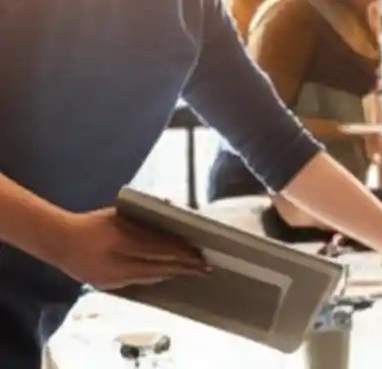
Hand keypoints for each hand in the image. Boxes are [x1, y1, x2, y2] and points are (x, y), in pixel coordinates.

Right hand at [50, 208, 208, 290]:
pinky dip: (153, 277)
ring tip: (189, 270)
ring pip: (149, 278)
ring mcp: (111, 278)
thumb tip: (173, 213)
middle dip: (183, 268)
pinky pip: (137, 282)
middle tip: (204, 267)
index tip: (198, 253)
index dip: (180, 252)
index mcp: (119, 242)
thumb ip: (145, 218)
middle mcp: (115, 264)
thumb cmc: (92, 224)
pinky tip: (165, 274)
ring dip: (170, 273)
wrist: (58, 241)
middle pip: (158, 268)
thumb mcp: (120, 216)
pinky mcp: (107, 286)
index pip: (158, 249)